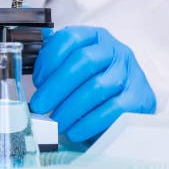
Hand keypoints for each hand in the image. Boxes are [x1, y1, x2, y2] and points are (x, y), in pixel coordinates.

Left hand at [30, 26, 155, 141]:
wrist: (125, 107)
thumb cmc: (91, 84)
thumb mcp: (72, 67)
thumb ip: (53, 61)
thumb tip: (28, 63)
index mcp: (95, 37)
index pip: (70, 38)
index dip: (50, 59)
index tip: (36, 81)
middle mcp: (115, 50)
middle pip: (83, 62)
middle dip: (56, 87)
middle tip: (39, 106)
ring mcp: (130, 73)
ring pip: (97, 87)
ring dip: (71, 107)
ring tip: (56, 122)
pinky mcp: (140, 98)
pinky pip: (114, 109)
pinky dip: (90, 122)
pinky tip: (75, 130)